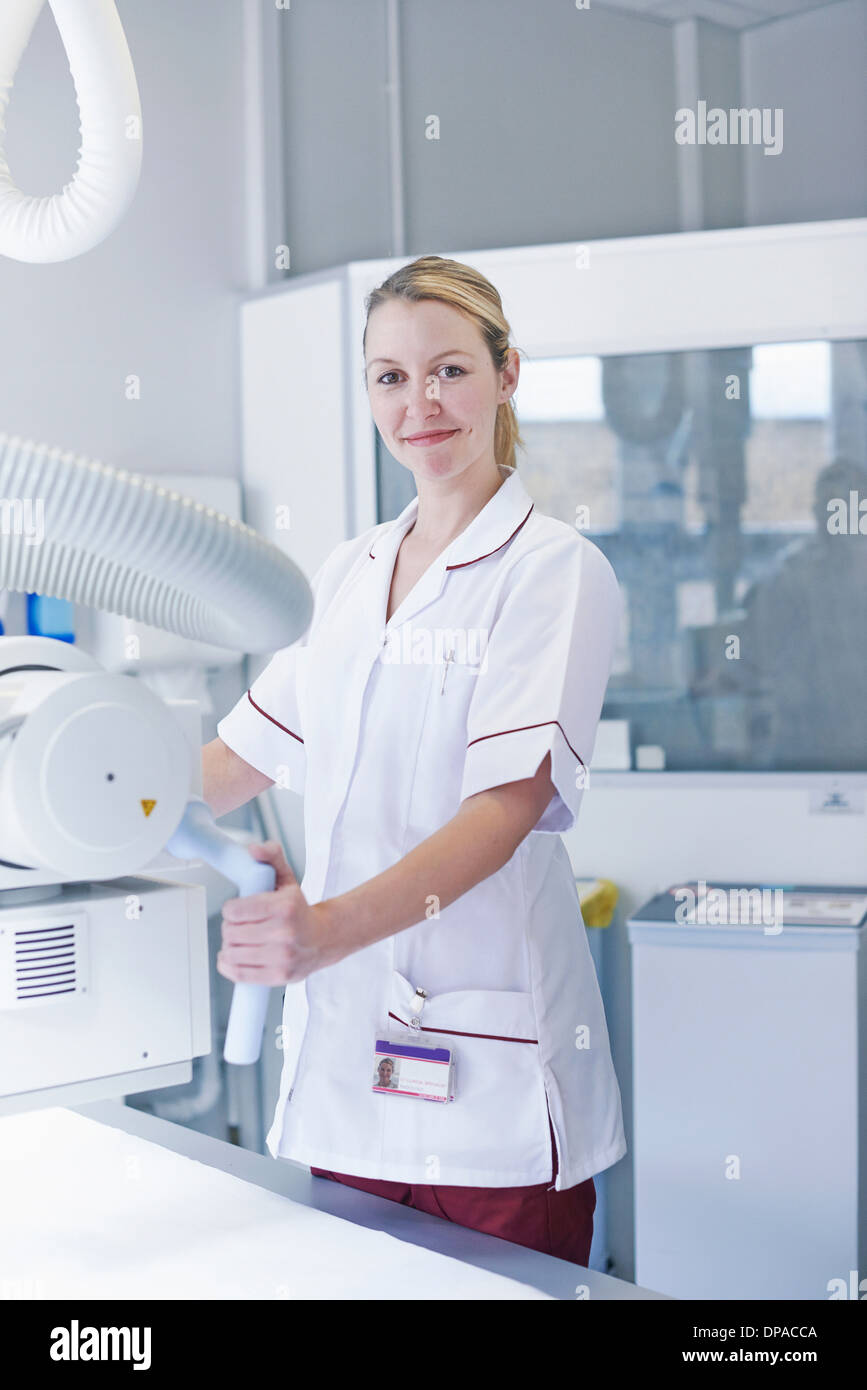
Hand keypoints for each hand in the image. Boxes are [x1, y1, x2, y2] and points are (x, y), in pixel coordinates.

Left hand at [217, 841, 342, 985]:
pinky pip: (239, 973)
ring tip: (239, 940)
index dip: (231, 909)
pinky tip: (233, 957)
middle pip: (230, 932)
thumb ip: (270, 856)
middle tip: (239, 925)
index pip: (234, 910)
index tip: (238, 909)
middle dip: (230, 927)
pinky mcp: (279, 976)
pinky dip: (228, 965)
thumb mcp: (286, 878)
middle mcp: (284, 933)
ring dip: (229, 946)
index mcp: (284, 907)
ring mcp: (282, 957)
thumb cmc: (299, 910)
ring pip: (232, 953)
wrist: (324, 938)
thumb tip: (253, 850)